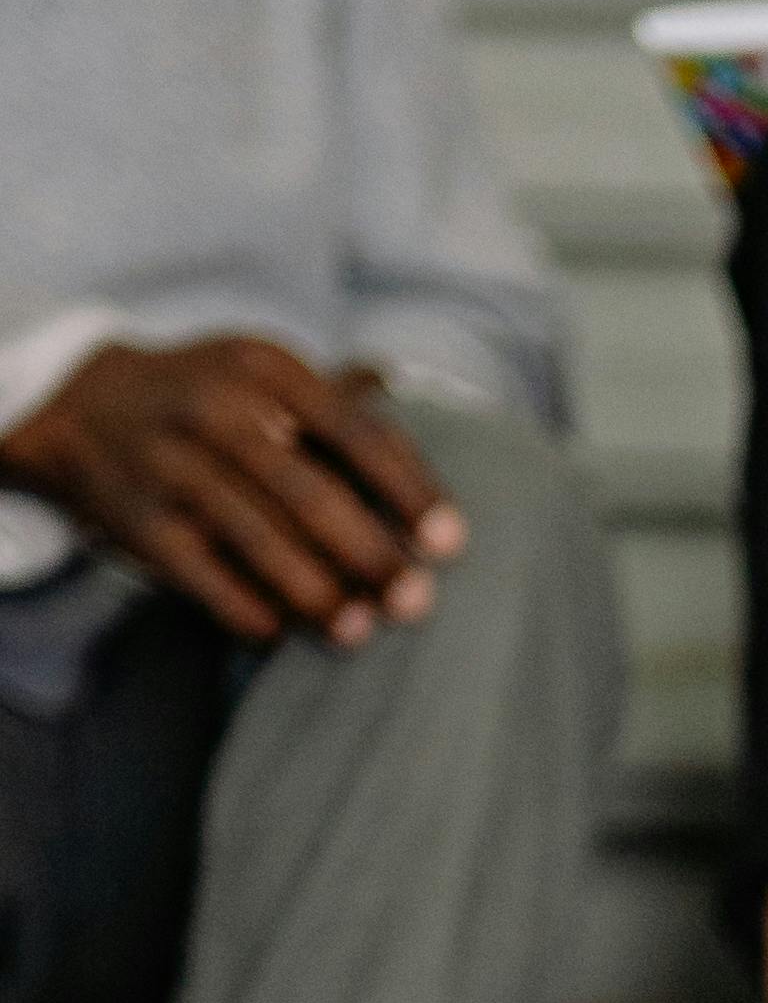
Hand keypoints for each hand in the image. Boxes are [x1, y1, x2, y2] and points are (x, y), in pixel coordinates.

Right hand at [0, 336, 466, 645]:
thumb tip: (426, 450)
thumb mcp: (269, 376)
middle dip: (370, 554)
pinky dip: (246, 609)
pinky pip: (203, 577)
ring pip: (257, 539)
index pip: (352, 430)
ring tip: (361, 632)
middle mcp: (215, 410)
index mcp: (264, 367)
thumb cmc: (213, 400)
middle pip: (308, 492)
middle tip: (417, 603)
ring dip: (317, 593)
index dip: (407, 489)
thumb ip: (345, 410)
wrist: (83, 406)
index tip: (449, 542)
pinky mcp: (140, 520)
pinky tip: (282, 635)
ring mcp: (172, 465)